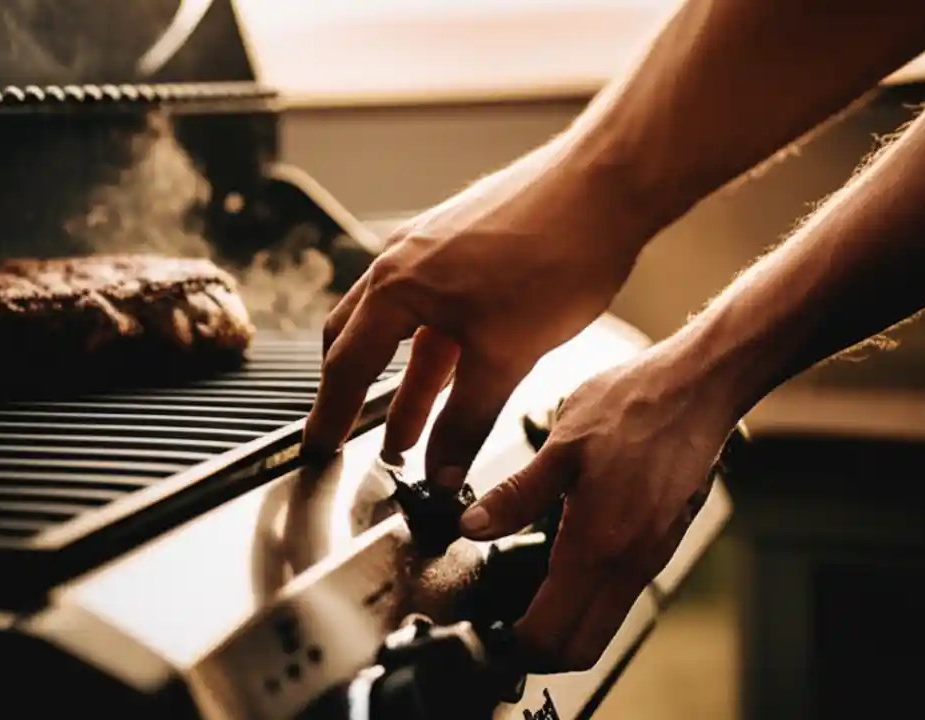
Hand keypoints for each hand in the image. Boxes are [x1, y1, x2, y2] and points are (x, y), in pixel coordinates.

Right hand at [303, 142, 654, 487]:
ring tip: (411, 431)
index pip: (345, 364)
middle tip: (348, 434)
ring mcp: (435, 247)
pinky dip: (432, 349)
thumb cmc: (554, 253)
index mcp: (395, 285)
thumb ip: (465, 423)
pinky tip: (455, 377)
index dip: (331, 415)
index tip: (319, 448)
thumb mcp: (505, 357)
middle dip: (353, 392)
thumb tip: (441, 474)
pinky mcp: (467, 243)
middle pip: (357, 336)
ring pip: (402, 326)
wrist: (606, 185)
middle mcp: (403, 260)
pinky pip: (433, 305)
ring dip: (404, 379)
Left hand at [459, 338, 739, 670]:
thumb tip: (471, 527)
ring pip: (602, 625)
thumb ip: (516, 494)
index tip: (487, 630)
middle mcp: (630, 563)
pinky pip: (619, 596)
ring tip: (522, 599)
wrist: (698, 388)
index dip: (514, 644)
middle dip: (539, 651)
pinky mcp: (660, 545)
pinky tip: (561, 567)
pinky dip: (587, 602)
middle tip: (502, 626)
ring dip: (564, 627)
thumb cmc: (634, 405)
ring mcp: (650, 557)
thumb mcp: (561, 444)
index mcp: (598, 544)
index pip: (552, 634)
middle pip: (581, 647)